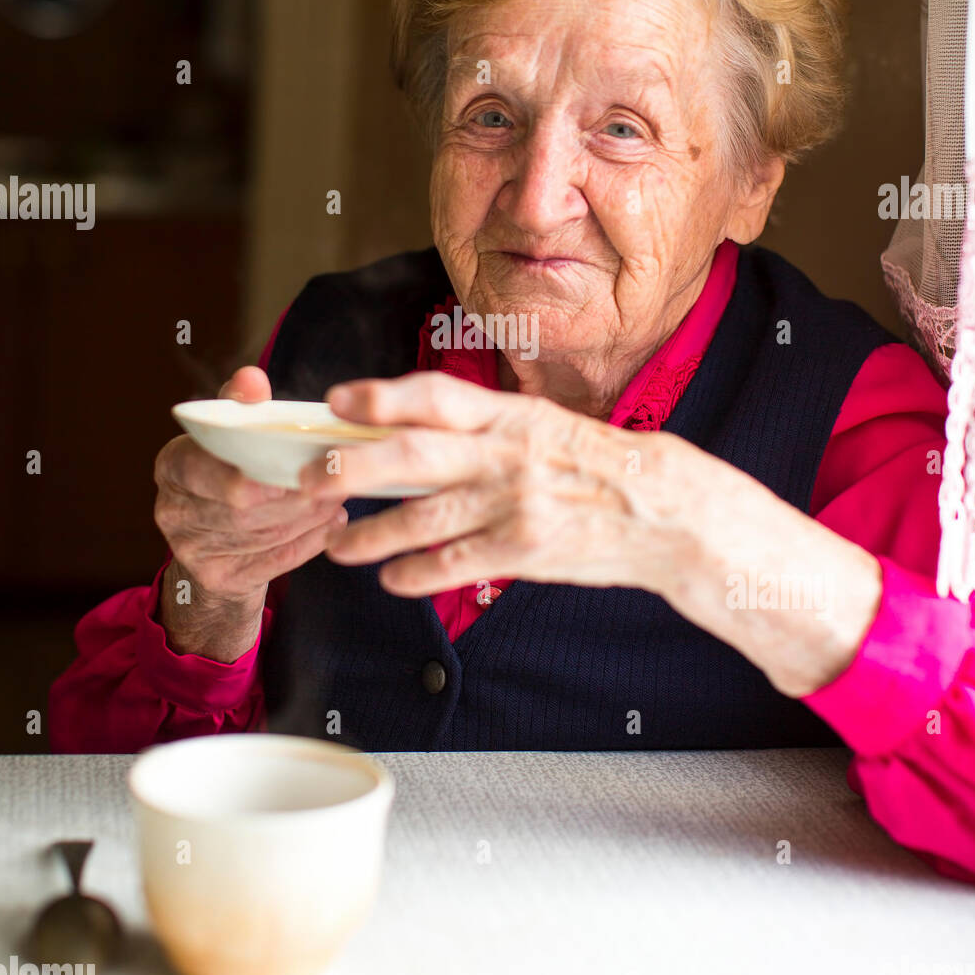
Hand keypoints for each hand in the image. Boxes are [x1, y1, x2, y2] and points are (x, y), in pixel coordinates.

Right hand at [153, 366, 348, 658]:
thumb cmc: (230, 472)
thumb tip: (252, 379)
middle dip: (291, 494)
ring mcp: (192, 549)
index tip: (286, 471)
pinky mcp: (219, 578)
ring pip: (261, 534)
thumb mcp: (230, 435)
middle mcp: (172, 510)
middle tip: (333, 480)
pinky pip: (273, 562)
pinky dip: (309, 542)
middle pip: (238, 508)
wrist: (216, 542)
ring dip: (308, 516)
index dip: (242, 474)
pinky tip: (332, 523)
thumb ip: (241, 404)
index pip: (199, 467)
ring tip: (339, 496)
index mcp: (172, 466)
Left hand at [302, 371, 664, 597]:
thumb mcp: (545, 425)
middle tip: (310, 478)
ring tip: (337, 546)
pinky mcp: (525, 550)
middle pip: (414, 454)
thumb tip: (414, 424)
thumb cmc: (596, 465)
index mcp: (512, 416)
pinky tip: (389, 579)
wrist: (664, 510)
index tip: (337, 400)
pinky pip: (455, 564)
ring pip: (423, 518)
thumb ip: (487, 425)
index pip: (438, 395)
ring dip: (371, 534)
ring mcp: (515, 504)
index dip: (383, 396)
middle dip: (354, 465)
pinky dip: (415, 573)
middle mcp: (507, 454)